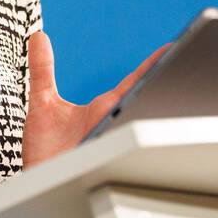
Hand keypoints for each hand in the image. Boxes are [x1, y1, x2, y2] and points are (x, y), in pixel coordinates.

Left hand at [22, 30, 171, 169]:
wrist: (36, 180)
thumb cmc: (44, 150)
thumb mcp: (42, 101)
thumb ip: (42, 69)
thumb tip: (38, 38)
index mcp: (104, 107)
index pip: (134, 79)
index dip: (153, 63)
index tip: (171, 45)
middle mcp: (111, 121)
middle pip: (145, 98)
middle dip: (165, 83)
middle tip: (181, 59)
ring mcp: (111, 139)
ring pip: (140, 122)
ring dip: (155, 110)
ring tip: (172, 88)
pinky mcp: (103, 156)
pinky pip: (124, 145)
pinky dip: (136, 137)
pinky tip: (142, 125)